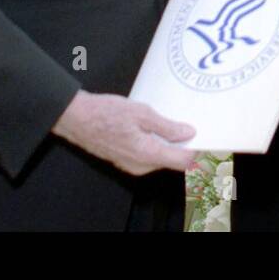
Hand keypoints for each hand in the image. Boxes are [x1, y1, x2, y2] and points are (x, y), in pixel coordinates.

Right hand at [52, 91, 195, 175]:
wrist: (76, 118)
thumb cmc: (106, 113)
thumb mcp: (142, 113)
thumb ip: (167, 127)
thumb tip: (188, 133)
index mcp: (148, 154)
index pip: (182, 161)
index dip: (194, 149)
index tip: (201, 134)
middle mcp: (140, 166)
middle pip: (171, 160)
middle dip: (180, 143)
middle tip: (184, 121)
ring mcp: (130, 165)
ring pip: (158, 157)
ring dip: (166, 142)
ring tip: (165, 120)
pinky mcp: (123, 161)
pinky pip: (146, 155)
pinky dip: (153, 143)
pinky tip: (149, 126)